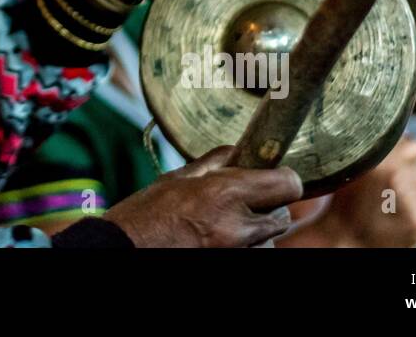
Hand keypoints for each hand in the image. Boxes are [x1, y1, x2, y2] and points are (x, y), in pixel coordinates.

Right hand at [101, 146, 302, 246]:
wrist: (127, 249)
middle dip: (265, 207)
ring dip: (253, 232)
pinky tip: (215, 240)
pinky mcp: (237, 264)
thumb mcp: (177, 178)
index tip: (273, 177)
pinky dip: (243, 247)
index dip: (283, 179)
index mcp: (226, 193)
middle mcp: (239, 226)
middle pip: (282, 215)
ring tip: (220, 227)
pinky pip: (254, 252)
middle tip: (239, 204)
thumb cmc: (146, 215)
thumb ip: (214, 163)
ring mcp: (239, 251)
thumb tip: (237, 150)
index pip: (288, 184)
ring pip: (268, 239)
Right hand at [290, 136, 415, 247]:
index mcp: (380, 161)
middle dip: (412, 178)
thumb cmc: (348, 203)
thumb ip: (383, 151)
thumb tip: (414, 143)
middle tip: (391, 191)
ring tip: (395, 206)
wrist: (346, 240)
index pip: (414, 146)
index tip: (393, 166)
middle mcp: (397, 177)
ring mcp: (411, 200)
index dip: (404, 155)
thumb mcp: (356, 169)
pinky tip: (401, 217)